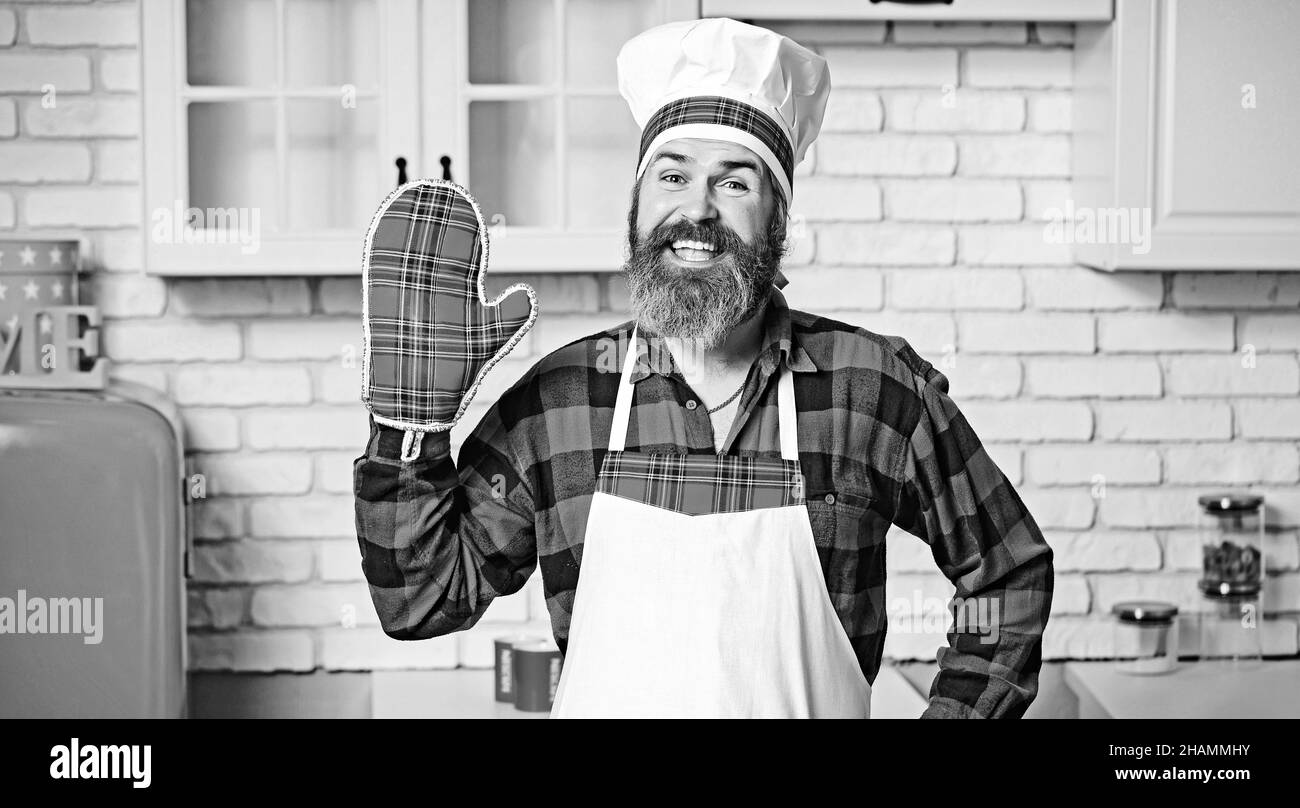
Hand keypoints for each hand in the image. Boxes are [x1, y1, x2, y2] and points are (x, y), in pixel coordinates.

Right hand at [362, 179, 536, 443]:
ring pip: (406, 257)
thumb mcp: (487, 339)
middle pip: (431, 248)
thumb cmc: (453, 375)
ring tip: (407, 200)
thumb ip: (509, 315)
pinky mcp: (384, 314)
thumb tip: (527, 292)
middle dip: (433, 219)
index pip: (461, 255)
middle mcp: (428, 294)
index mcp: (454, 296)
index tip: (464, 203)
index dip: (463, 229)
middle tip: (435, 188)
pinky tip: (381, 232)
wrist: (420, 407)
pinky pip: (381, 280)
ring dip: (406, 229)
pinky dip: (381, 254)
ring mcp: (405, 302)